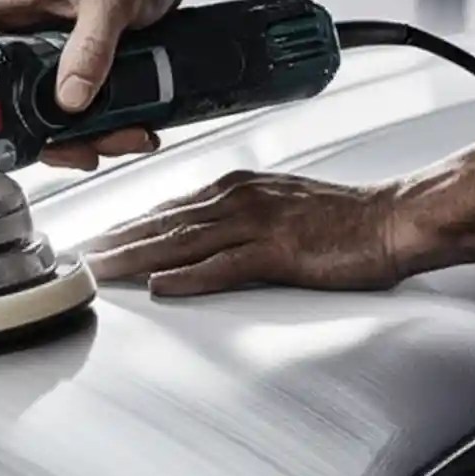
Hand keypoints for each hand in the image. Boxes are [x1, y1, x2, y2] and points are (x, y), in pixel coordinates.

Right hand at [0, 0, 190, 169]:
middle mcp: (18, 34)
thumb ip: (92, 49)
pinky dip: (98, 132)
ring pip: (35, 117)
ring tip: (120, 137)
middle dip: (23, 133)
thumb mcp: (116, 1)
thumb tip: (67, 100)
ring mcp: (41, 57)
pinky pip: (68, 117)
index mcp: (11, 3)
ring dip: (78, 139)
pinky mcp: (65, 73)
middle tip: (68, 149)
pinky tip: (130, 131)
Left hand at [82, 170, 401, 294]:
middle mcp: (239, 200)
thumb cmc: (342, 219)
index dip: (127, 225)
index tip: (97, 240)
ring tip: (102, 271)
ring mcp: (257, 225)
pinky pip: (224, 266)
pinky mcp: (278, 253)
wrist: (393, 218)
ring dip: (136, 257)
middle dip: (117, 241)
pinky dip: (189, 277)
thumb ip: (236, 218)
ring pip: (182, 242)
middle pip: (164, 224)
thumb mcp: (277, 207)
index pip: (168, 208)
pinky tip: (162, 286)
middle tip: (81, 258)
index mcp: (237, 188)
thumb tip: (198, 238)